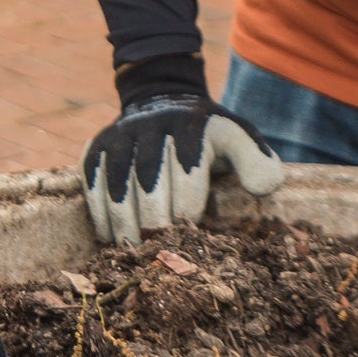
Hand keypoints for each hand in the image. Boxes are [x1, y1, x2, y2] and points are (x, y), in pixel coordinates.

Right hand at [81, 81, 285, 244]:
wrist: (164, 99)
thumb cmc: (208, 134)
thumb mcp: (239, 137)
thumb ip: (256, 161)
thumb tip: (265, 189)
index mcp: (192, 125)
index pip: (188, 176)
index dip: (188, 213)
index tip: (191, 239)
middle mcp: (153, 126)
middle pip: (149, 186)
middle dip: (156, 226)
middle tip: (161, 257)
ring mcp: (120, 136)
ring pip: (117, 188)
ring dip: (125, 227)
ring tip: (134, 255)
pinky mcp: (96, 146)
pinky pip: (92, 185)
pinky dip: (101, 215)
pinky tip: (111, 238)